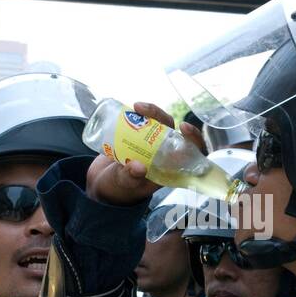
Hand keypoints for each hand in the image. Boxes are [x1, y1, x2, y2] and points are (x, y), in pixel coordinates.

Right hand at [85, 102, 205, 205]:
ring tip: (137, 107)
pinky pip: (145, 121)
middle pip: (172, 132)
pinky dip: (140, 113)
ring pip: (160, 124)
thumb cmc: (119, 189)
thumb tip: (139, 168)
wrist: (102, 183)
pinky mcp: (140, 137)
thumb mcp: (124, 185)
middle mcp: (164, 155)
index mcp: (170, 169)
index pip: (191, 153)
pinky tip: (132, 108)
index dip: (193, 139)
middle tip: (147, 112)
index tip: (183, 127)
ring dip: (152, 112)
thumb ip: (131, 178)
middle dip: (163, 118)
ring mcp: (152, 145)